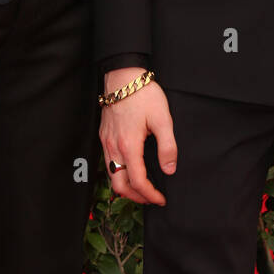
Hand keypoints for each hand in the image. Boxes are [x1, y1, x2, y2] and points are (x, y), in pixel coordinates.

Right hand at [100, 70, 176, 205]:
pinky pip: (108, 162)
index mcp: (129, 145)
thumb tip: (169, 170)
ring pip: (111, 175)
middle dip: (135, 197)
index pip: (137, 181)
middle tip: (150, 198)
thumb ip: (167, 146)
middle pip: (119, 185)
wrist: (123, 74)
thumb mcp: (162, 118)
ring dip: (125, 186)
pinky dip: (118, 173)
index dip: (150, 195)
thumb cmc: (143, 94)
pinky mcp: (104, 134)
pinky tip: (130, 168)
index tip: (161, 199)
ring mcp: (106, 141)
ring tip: (141, 187)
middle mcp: (114, 147)